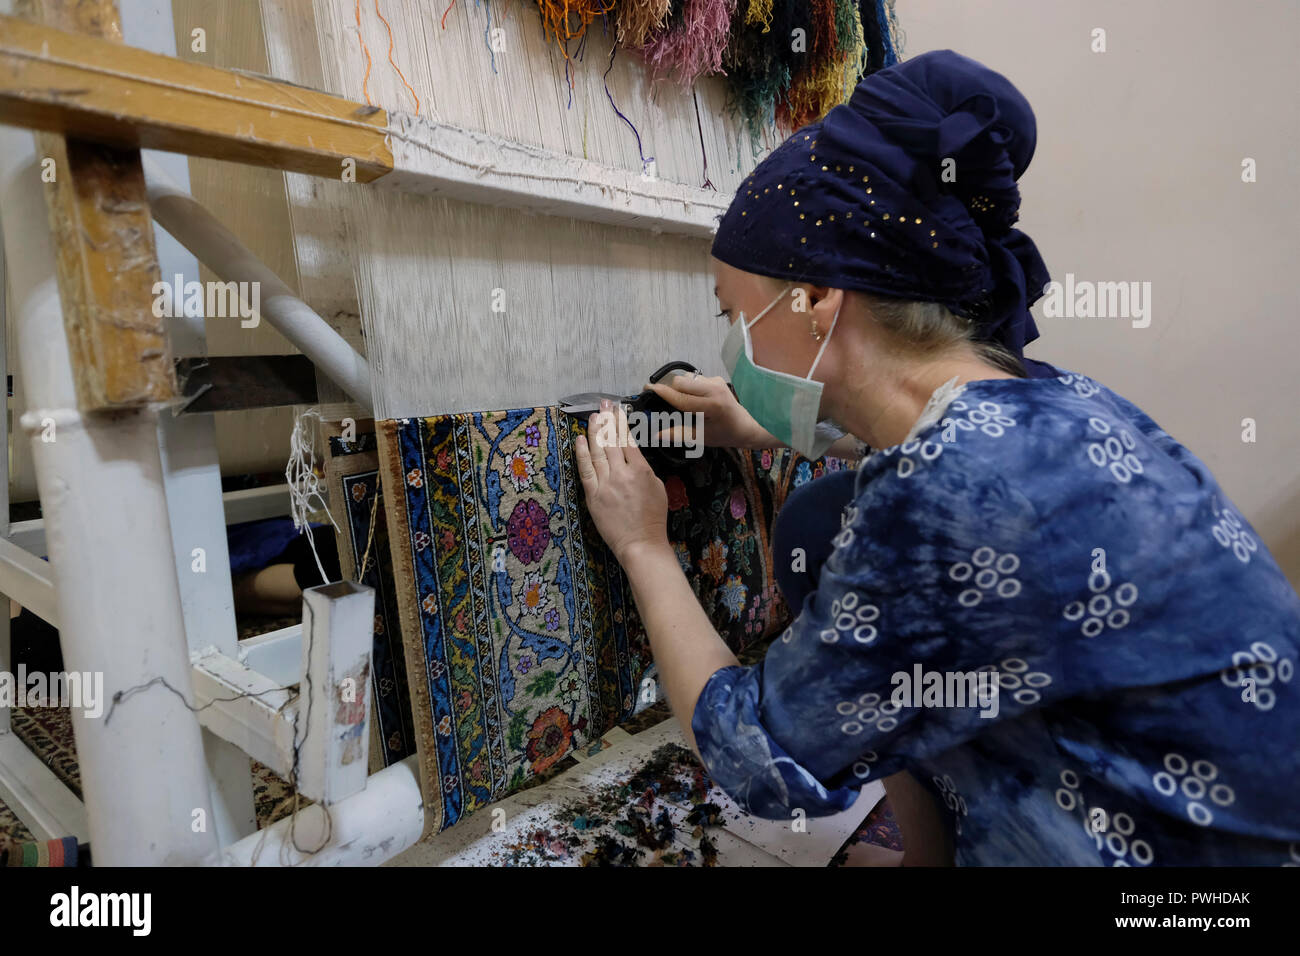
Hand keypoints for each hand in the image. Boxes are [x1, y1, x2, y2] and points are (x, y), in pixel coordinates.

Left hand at [574, 400, 670, 562]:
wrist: (640, 543)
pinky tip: (580, 440)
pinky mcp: (593, 495)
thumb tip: (633, 456)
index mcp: (640, 470)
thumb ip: (644, 469)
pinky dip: (581, 453)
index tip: (617, 410)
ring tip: (593, 417)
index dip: (621, 422)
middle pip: (611, 440)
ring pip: (597, 451)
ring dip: (594, 431)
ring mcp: (605, 484)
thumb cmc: (653, 518)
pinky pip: (585, 470)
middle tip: (603, 405)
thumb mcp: (658, 488)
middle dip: (607, 420)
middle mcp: (621, 473)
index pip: (628, 440)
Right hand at [645, 372, 778, 448]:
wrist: (746, 426)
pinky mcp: (716, 378)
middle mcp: (714, 389)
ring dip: (680, 388)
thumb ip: (678, 434)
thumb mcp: (701, 438)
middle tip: (665, 401)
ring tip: (683, 402)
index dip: (662, 393)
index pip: (680, 397)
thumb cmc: (724, 434)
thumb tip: (657, 434)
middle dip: (670, 389)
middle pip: (680, 381)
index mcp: (711, 406)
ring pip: (686, 378)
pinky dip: (689, 387)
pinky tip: (694, 398)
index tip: (647, 388)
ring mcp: (716, 381)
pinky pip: (694, 378)